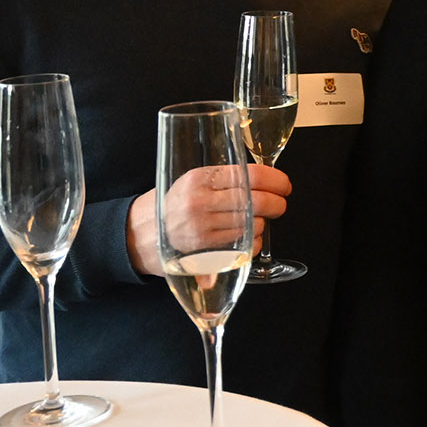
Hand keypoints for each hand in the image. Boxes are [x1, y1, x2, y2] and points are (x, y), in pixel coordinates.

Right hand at [125, 164, 290, 275]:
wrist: (141, 232)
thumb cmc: (174, 203)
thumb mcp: (194, 182)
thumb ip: (225, 179)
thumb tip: (266, 178)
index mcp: (201, 178)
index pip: (251, 175)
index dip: (276, 180)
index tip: (285, 185)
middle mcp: (201, 202)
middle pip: (257, 201)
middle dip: (277, 204)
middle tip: (280, 205)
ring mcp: (202, 228)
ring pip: (253, 224)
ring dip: (263, 224)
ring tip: (258, 221)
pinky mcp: (203, 251)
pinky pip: (243, 246)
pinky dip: (254, 242)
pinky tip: (249, 238)